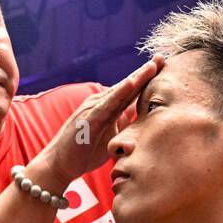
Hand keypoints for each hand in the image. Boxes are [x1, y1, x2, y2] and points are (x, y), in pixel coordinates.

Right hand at [39, 57, 164, 184]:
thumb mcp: (110, 135)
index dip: (146, 78)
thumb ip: (123, 123)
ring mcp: (93, 109)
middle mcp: (100, 103)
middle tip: (162, 58)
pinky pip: (106, 105)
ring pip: (118, 91)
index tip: (164, 65)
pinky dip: (119, 93)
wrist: (59, 164)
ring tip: (151, 67)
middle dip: (144, 72)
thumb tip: (143, 118)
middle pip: (127, 85)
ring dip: (135, 78)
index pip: (130, 90)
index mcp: (107, 107)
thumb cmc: (84, 151)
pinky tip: (131, 84)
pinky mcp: (88, 120)